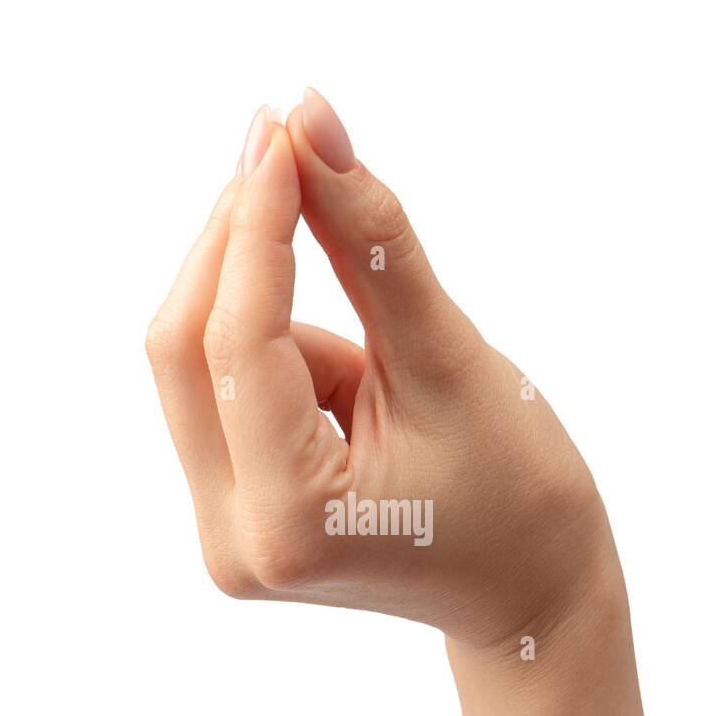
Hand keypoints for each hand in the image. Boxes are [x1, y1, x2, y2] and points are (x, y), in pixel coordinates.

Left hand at [147, 90, 616, 651]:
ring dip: (258, 297)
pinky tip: (353, 381)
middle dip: (235, 241)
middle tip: (290, 146)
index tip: (286, 125)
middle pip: (184, 350)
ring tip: (372, 346)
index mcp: (289, 520)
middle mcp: (231, 539)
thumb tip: (313, 121)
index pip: (238, 340)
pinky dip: (272, 345)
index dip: (257, 221)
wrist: (531, 594)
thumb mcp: (449, 359)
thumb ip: (372, 242)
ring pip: (196, 366)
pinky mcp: (233, 512)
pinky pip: (223, 392)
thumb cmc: (520, 493)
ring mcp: (224, 535)